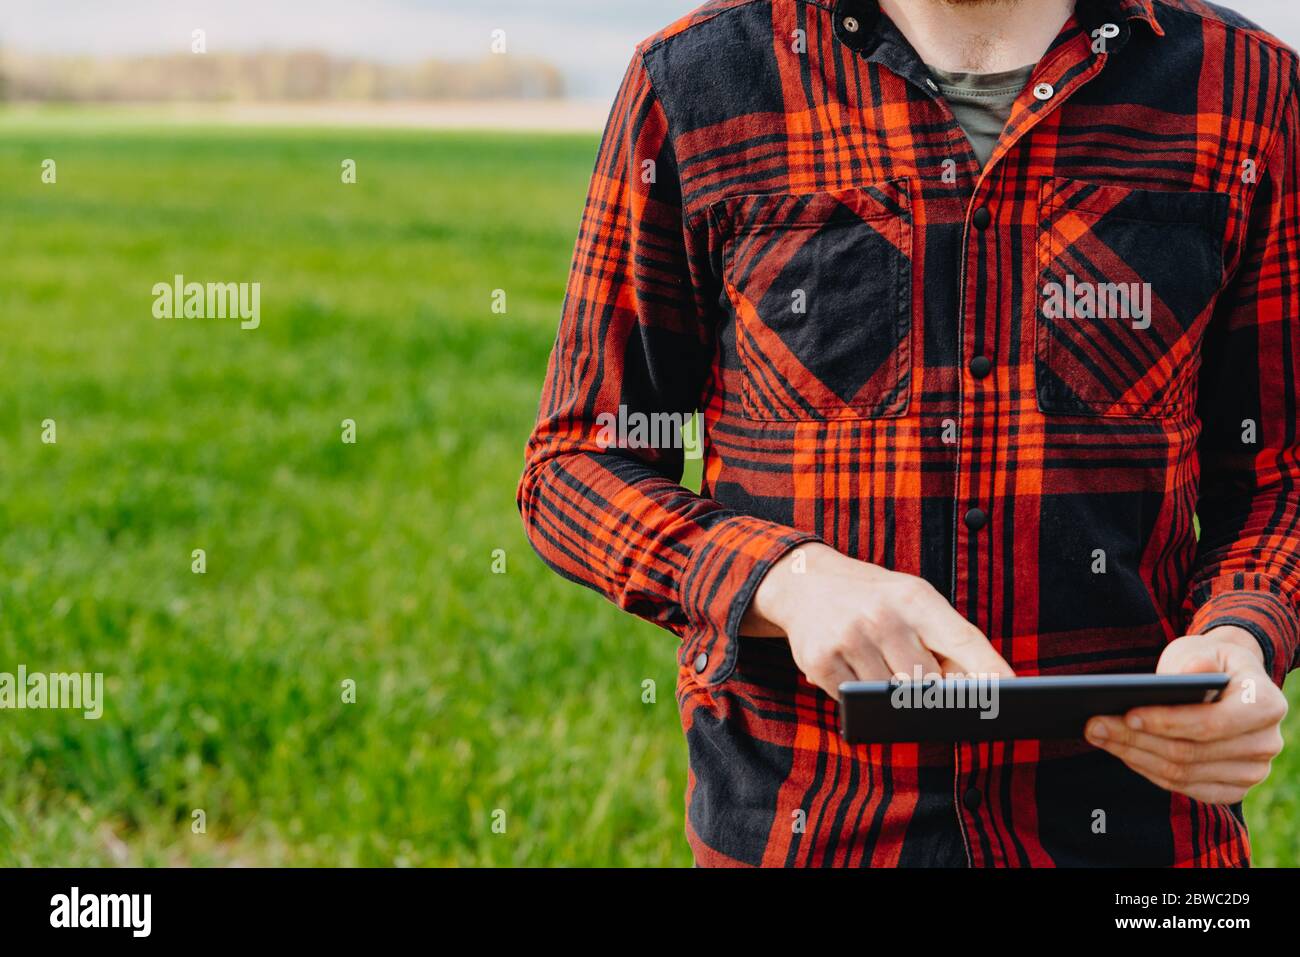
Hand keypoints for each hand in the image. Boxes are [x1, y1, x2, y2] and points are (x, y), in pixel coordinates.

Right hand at [742, 543, 1012, 699]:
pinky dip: (859, 694)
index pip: (963, 640)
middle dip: (933, 692)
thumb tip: (979, 690)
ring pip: (891, 696)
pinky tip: (852, 668)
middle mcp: (882, 617)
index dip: (989, 670)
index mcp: (914, 598)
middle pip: (928, 681)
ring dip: (891, 694)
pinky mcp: (820, 662)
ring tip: (878, 663)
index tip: (1012, 694)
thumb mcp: (912, 599)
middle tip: (928, 685)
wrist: (805, 581)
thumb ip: (945, 638)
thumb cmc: (874, 597)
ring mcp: (848, 639)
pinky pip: (855, 700)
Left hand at [1085, 627, 1287, 803]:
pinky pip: (1183, 786)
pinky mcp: (1232, 789)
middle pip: (1190, 752)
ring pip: (1182, 774)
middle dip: (1136, 739)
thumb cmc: (1208, 661)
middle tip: (1094, 725)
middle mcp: (1266, 743)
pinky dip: (1147, 769)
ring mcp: (1251, 771)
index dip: (1167, 722)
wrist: (1225, 680)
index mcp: (1266, 704)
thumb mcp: (1203, 648)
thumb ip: (1197, 659)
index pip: (1211, 724)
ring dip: (1134, 756)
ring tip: (1098, 735)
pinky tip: (1121, 751)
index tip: (1127, 714)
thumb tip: (1190, 673)